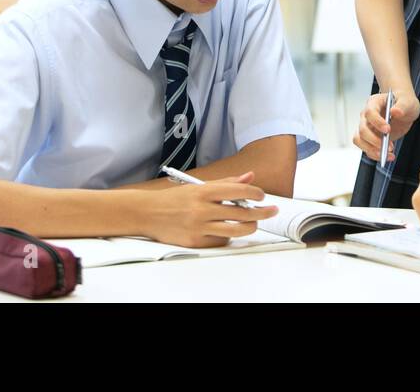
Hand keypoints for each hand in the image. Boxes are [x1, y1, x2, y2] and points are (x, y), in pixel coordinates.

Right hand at [141, 171, 278, 247]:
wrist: (148, 213)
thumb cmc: (175, 199)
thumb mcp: (199, 186)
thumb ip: (226, 183)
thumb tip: (249, 177)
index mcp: (205, 191)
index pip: (239, 191)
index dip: (256, 193)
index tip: (262, 196)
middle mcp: (203, 209)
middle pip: (242, 213)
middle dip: (262, 212)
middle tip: (271, 210)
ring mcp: (199, 226)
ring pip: (236, 230)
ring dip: (250, 227)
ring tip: (254, 223)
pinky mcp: (195, 241)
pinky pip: (221, 240)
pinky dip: (228, 236)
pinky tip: (228, 230)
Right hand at [352, 91, 419, 160]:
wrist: (404, 109)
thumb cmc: (404, 102)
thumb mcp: (408, 102)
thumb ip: (402, 106)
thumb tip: (395, 111)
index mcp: (374, 103)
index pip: (370, 112)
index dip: (377, 122)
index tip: (388, 130)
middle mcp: (366, 115)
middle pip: (362, 130)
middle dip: (375, 140)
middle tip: (390, 146)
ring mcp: (366, 127)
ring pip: (359, 140)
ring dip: (372, 150)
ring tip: (388, 154)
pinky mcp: (369, 138)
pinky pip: (366, 148)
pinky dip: (375, 155)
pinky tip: (389, 157)